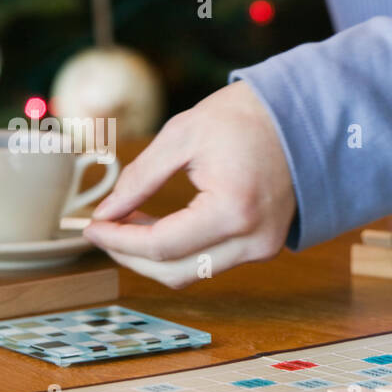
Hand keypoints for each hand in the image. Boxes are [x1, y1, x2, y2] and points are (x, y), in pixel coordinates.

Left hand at [83, 81, 294, 287]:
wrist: (300, 118)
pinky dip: (180, 251)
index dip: (118, 241)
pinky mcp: (264, 246)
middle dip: (131, 256)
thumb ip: (139, 179)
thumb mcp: (181, 136)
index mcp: (233, 210)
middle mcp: (253, 240)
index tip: (90, 226)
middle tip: (103, 230)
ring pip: (193, 273)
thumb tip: (106, 213)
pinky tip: (159, 226)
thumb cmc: (243, 118)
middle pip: (175, 272)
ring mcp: (263, 247)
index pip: (161, 246)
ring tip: (127, 225)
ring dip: (154, 257)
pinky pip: (211, 262)